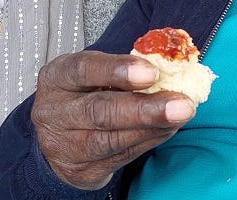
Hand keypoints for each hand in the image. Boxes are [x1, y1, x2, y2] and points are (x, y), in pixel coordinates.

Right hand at [32, 50, 195, 189]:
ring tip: (182, 114)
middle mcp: (54, 112)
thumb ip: (125, 68)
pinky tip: (167, 129)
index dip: (118, 70)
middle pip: (99, 111)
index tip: (152, 72)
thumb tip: (170, 66)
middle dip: (144, 108)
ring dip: (153, 127)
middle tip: (181, 104)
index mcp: (56, 77)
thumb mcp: (95, 72)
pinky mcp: (80, 171)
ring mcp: (64, 146)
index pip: (83, 69)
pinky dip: (149, 140)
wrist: (61, 135)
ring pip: (111, 139)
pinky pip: (121, 156)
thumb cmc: (84, 94)